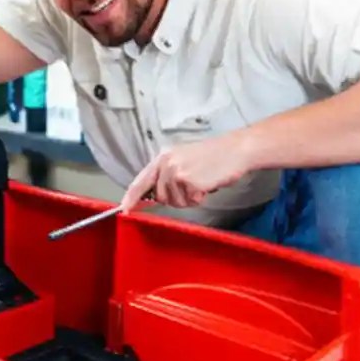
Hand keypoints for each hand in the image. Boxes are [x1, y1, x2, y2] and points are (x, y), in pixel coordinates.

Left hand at [119, 133, 253, 211]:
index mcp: (163, 157)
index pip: (140, 181)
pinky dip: (200, 197)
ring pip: (175, 202)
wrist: (236, 150)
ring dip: (190, 198)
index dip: (131, 198)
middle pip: (160, 197)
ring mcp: (176, 172)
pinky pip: (190, 201)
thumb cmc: (214, 156)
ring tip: (202, 181)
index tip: (123, 210)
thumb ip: (167, 175)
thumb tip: (155, 195)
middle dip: (176, 198)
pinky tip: (208, 183)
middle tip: (193, 184)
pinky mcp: (188, 181)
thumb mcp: (184, 159)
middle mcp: (166, 163)